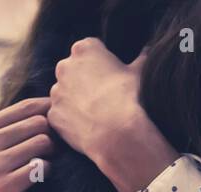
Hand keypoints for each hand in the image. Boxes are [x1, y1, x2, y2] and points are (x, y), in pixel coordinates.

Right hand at [0, 97, 53, 191]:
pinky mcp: (3, 187)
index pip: (28, 107)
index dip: (50, 113)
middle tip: (55, 148)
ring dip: (51, 153)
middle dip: (52, 135)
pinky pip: (41, 167)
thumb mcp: (6, 142)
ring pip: (41, 143)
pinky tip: (41, 176)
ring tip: (48, 160)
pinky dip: (47, 171)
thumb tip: (56, 95)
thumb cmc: (8, 170)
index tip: (59, 125)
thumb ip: (22, 120)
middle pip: (38, 123)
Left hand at [49, 38, 179, 191]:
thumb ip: (141, 58)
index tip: (111, 76)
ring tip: (96, 113)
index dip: (102, 64)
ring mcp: (56, 92)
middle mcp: (65, 66)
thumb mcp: (140, 72)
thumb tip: (147, 51)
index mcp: (85, 48)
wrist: (117, 134)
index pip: (91, 50)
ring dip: (76, 100)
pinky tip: (87, 127)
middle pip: (73, 70)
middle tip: (103, 96)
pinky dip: (71, 120)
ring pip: (65, 93)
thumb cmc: (130, 98)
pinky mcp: (53, 115)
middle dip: (84, 80)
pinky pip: (61, 115)